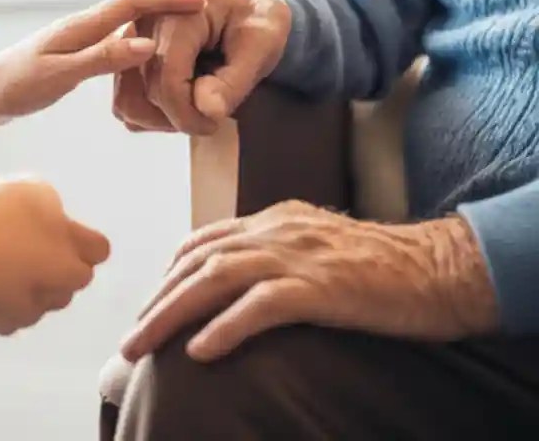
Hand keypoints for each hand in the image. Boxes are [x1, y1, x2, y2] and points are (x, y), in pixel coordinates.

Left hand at [0, 0, 206, 118]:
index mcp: (83, 27)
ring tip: (188, 26)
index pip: (134, 2)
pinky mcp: (74, 55)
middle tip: (205, 5)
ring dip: (156, 18)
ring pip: (126, 21)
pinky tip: (148, 54)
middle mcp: (83, 27)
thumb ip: (102, 60)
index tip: (202, 2)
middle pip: (134, 4)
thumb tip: (147, 46)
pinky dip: (139, 39)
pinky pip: (116, 40)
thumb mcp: (60, 76)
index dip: (169, 0)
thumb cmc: (15, 86)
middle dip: (168, 0)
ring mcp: (78, 39)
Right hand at [0, 176, 110, 334]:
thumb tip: (54, 221)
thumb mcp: (29, 190)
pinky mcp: (9, 323)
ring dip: (36, 289)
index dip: (82, 241)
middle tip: (29, 251)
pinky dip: (4, 308)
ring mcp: (37, 305)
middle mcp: (62, 278)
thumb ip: (52, 210)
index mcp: (72, 243)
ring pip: (49, 301)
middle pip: (77, 277)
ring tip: (4, 269)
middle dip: (61, 268)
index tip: (61, 233)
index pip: (100, 249)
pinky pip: (16, 318)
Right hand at [113, 0, 290, 134]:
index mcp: (176, 14)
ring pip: (126, 99)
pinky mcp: (126, 56)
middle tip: (209, 119)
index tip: (212, 125)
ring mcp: (130, 40)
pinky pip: (125, 99)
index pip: (166, 77)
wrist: (245, 8)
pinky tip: (179, 105)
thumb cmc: (256, 22)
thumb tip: (207, 111)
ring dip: (158, 119)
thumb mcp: (262, 45)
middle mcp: (143, 22)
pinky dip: (148, 113)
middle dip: (177, 117)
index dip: (186, 113)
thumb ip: (235, 80)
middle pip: (144, 91)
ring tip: (193, 112)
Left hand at [120, 201, 498, 363]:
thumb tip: (241, 283)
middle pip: (197, 263)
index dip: (171, 272)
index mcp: (275, 219)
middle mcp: (276, 230)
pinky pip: (260, 306)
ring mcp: (297, 255)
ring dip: (170, 315)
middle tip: (129, 339)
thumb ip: (279, 254)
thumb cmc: (385, 266)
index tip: (152, 302)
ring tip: (142, 348)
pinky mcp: (320, 286)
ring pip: (214, 280)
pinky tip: (200, 352)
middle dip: (156, 302)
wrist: (442, 268)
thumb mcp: (320, 246)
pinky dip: (225, 327)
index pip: (205, 240)